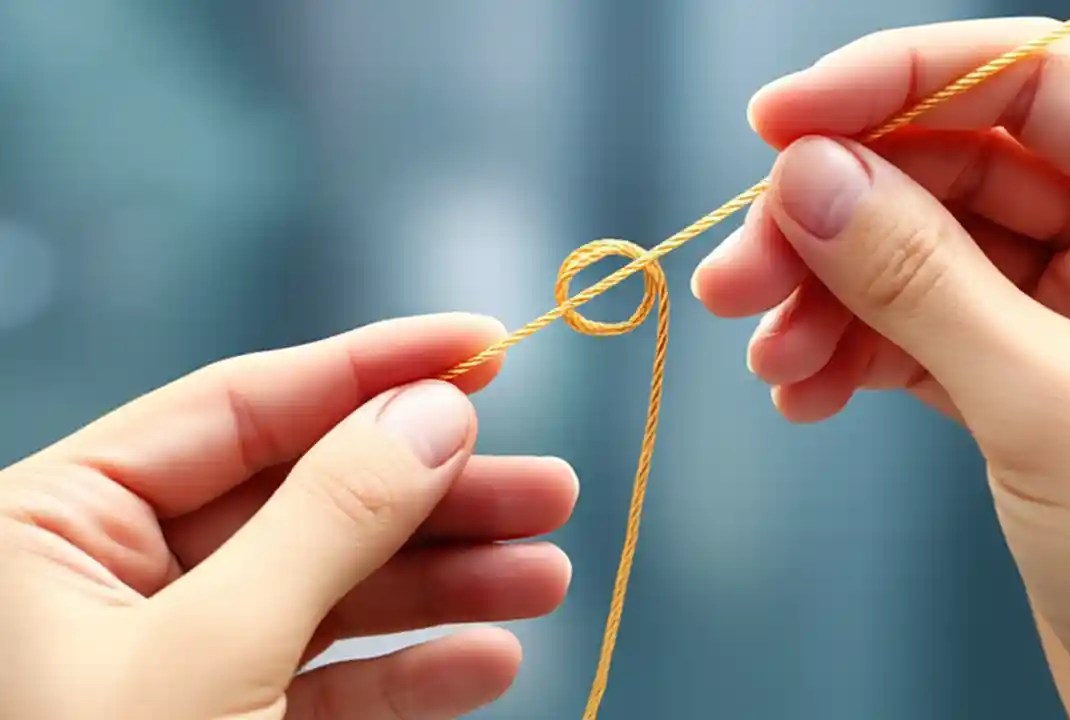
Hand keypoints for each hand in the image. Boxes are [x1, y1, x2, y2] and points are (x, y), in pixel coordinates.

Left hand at [0, 314, 575, 718]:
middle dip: (436, 493)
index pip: (240, 405)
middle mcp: (107, 579)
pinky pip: (328, 682)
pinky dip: (412, 674)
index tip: (486, 344)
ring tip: (549, 571)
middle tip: (551, 487)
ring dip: (446, 584)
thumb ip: (329, 520)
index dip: (373, 367)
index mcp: (50, 524)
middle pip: (305, 496)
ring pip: (331, 589)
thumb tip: (436, 407)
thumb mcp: (214, 657)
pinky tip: (487, 661)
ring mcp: (170, 660)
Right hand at [693, 18, 1069, 719]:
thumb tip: (812, 176)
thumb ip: (921, 279)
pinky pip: (929, 338)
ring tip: (764, 353)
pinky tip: (806, 392)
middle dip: (836, 217)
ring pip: (930, 261)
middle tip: (737, 271)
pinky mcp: (1040, 392)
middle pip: (959, 175)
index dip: (895, 85)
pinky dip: (858, 357)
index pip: (1034, 84)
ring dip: (831, 296)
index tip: (776, 123)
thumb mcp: (1049, 410)